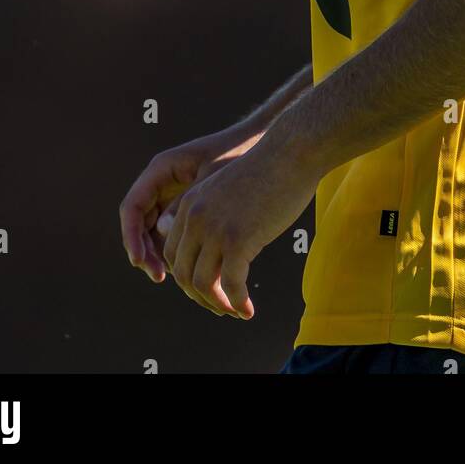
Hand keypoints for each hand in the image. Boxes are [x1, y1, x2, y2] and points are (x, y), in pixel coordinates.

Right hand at [119, 128, 261, 297]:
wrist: (266, 147)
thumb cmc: (239, 154)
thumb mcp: (212, 178)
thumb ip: (187, 204)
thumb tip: (161, 234)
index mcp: (162, 168)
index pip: (133, 207)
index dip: (132, 237)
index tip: (140, 261)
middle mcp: (162, 182)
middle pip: (141, 224)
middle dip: (146, 252)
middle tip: (159, 277)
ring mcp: (174, 195)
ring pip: (156, 232)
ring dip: (162, 256)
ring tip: (179, 279)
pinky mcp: (189, 207)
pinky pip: (174, 233)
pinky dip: (179, 251)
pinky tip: (194, 269)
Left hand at [158, 136, 319, 318]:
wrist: (291, 153)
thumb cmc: (267, 173)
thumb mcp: (228, 194)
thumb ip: (212, 218)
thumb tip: (212, 257)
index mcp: (190, 204)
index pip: (173, 253)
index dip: (187, 277)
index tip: (209, 287)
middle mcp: (195, 217)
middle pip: (182, 273)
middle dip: (200, 297)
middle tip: (221, 307)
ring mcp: (215, 229)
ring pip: (202, 284)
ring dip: (218, 304)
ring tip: (235, 310)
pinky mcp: (238, 240)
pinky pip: (230, 285)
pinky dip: (237, 302)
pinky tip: (248, 309)